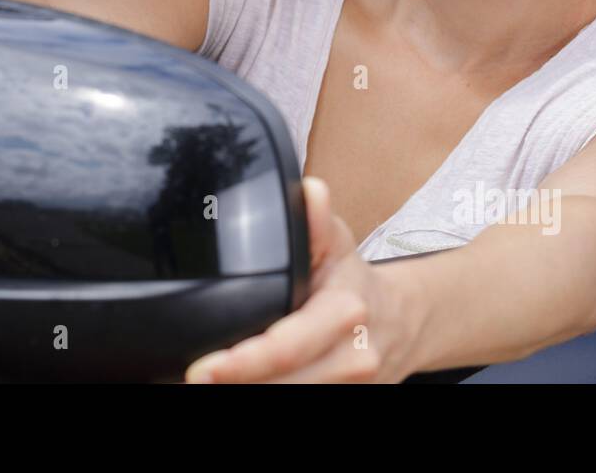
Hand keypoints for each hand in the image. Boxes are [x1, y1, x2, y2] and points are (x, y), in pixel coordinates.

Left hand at [184, 176, 418, 382]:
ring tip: (210, 384)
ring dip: (246, 394)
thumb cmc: (352, 280)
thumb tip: (307, 190)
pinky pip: (300, 404)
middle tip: (195, 379)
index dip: (243, 363)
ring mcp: (350, 388)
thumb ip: (314, 220)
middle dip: (235, 385)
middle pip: (283, 384)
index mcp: (345, 313)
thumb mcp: (336, 244)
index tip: (204, 369)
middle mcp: (352, 358)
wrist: (400, 322)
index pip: (288, 347)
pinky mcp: (347, 401)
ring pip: (289, 398)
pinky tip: (239, 388)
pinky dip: (266, 395)